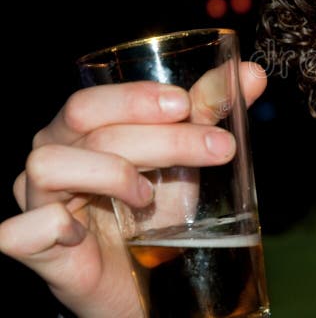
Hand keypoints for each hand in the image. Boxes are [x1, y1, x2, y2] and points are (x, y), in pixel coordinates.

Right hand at [0, 62, 266, 317]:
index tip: (187, 105)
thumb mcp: (187, 155)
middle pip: (87, 127)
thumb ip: (213, 111)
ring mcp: (35, 202)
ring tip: (149, 197)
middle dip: (160, 137)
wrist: (147, 282)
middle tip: (217, 148)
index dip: (136, 98)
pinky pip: (19, 230)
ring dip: (111, 174)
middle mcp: (51, 156)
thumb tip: (253, 73)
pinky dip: (52, 225)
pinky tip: (84, 231)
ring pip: (51, 165)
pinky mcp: (32, 249)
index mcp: (78, 129)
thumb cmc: (157, 209)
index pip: (93, 100)